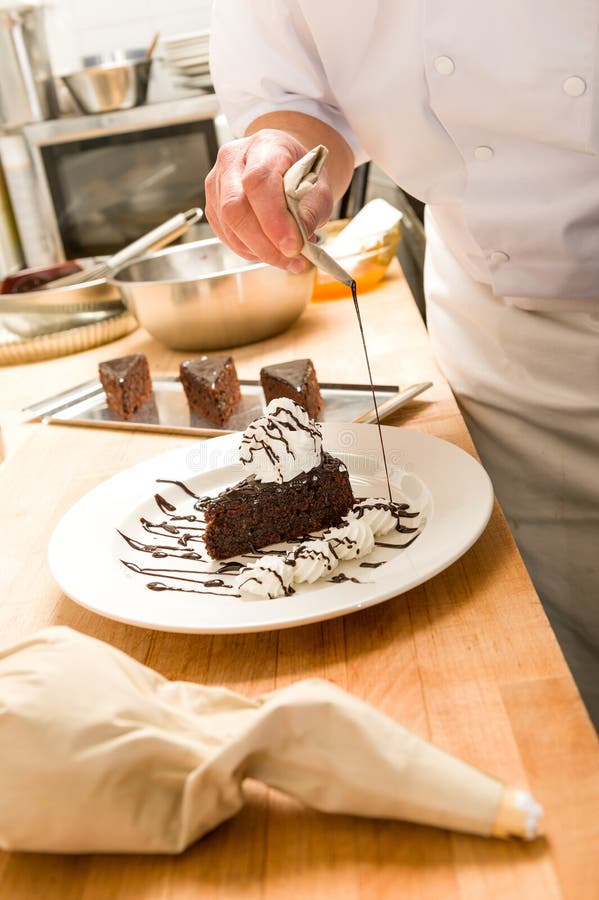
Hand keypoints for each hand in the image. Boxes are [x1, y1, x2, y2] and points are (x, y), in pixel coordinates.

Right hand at [205, 129, 333, 271]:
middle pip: (235, 207)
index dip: (274, 219)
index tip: (293, 246)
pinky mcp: (213, 206)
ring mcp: (217, 183)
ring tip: (287, 258)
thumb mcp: (319, 190)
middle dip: (264, 243)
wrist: (287, 164)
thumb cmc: (303, 175)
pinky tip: (271, 251)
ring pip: (228, 226)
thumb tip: (295, 246)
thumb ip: (309, 214)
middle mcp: (232, 160)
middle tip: (292, 260)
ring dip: (259, 251)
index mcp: (264, 145)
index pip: (258, 181)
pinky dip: (250, 251)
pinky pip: (226, 236)